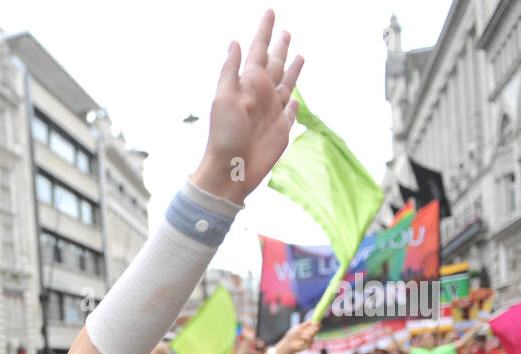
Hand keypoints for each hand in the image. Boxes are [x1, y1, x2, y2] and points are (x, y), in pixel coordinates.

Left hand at [191, 10, 302, 203]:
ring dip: (291, 68)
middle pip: (275, 64)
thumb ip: (231, 72)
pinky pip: (291, 111)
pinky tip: (294, 96)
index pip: (258, 51)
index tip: (270, 12)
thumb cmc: (224, 136)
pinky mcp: (282, 129)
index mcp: (248, 84)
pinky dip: (294, 102)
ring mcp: (272, 111)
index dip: (264, 32)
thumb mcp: (223, 99)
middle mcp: (262, 95)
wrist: (231, 171)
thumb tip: (234, 43)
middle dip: (279, 47)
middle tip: (285, 30)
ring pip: (286, 83)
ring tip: (297, 54)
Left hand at [277, 319, 318, 353]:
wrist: (288, 344)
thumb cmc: (291, 336)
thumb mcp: (298, 328)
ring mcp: (310, 339)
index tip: (317, 322)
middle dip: (314, 327)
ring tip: (301, 335)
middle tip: (312, 327)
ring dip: (308, 333)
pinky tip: (301, 339)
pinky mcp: (309, 344)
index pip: (315, 326)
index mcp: (307, 329)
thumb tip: (311, 319)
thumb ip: (305, 324)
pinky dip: (306, 338)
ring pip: (314, 333)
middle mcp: (309, 334)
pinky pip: (311, 339)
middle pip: (316, 329)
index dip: (317, 324)